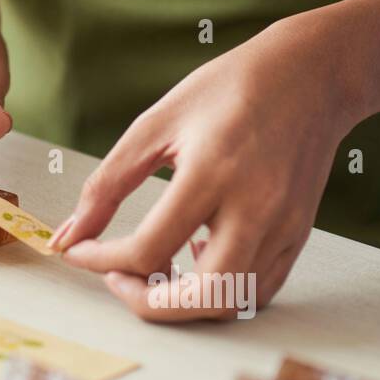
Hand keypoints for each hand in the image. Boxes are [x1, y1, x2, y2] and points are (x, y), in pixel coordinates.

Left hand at [50, 20, 361, 320]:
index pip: (149, 248)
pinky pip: (257, 289)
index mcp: (212, 173)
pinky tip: (197, 257)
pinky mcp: (299, 235)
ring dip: (183, 301)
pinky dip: (220, 291)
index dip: (102, 261)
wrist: (309, 75)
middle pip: (201, 297)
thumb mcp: (156, 124)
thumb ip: (107, 184)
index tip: (80, 252)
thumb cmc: (230, 89)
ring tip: (153, 267)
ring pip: (231, 301)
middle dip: (147, 303)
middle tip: (117, 280)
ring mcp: (284, 227)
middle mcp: (255, 208)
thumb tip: (70, 234)